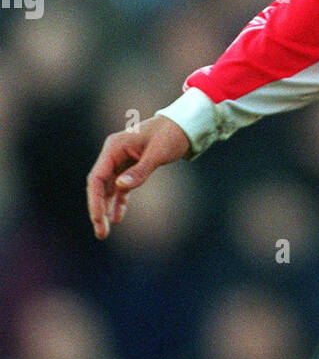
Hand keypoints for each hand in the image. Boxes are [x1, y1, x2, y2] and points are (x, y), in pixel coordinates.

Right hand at [86, 114, 190, 239]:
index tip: (98, 219)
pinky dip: (119, 202)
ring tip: (104, 232)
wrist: (183, 125)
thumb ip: (140, 171)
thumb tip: (121, 186)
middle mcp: (113, 155)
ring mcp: (121, 161)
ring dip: (106, 208)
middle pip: (99, 186)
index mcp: (114, 148)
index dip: (95, 200)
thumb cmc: (170, 135)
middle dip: (98, 209)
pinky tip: (117, 218)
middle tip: (101, 233)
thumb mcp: (158, 153)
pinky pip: (121, 188)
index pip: (97, 178)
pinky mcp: (131, 167)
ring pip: (108, 189)